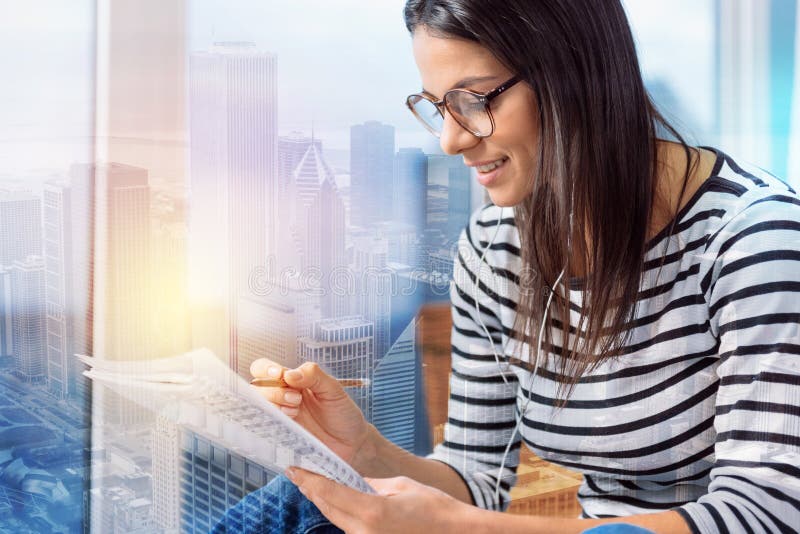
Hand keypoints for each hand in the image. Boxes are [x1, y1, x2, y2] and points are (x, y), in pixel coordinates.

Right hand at [250, 358, 372, 467]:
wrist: (352, 444)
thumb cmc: (344, 414)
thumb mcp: (334, 390)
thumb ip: (314, 376)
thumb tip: (289, 373)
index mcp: (293, 381)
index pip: (266, 369)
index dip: (266, 369)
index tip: (279, 374)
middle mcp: (282, 397)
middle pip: (257, 387)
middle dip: (274, 390)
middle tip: (296, 398)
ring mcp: (280, 417)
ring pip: (259, 406)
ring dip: (274, 405)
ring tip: (296, 411)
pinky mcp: (281, 435)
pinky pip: (264, 427)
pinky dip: (271, 423)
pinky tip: (288, 422)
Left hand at [285, 467, 477, 533]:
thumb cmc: (436, 509)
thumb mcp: (401, 486)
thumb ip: (372, 485)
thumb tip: (352, 481)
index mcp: (371, 512)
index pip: (330, 493)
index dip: (309, 481)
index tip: (294, 470)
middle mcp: (365, 532)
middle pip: (329, 509)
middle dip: (313, 491)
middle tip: (300, 475)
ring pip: (338, 520)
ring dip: (327, 503)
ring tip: (315, 486)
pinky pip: (352, 529)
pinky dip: (343, 515)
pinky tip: (339, 504)